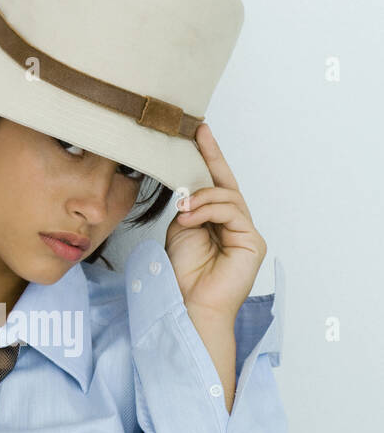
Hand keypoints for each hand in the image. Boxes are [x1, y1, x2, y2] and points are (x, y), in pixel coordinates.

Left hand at [165, 123, 266, 322]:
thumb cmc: (182, 271)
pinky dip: (208, 211)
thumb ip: (189, 206)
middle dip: (212, 157)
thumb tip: (190, 188)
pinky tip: (190, 219)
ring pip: (228, 197)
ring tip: (183, 211)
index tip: (199, 131)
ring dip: (201, 199)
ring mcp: (246, 231)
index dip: (208, 157)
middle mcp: (234, 223)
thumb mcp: (180, 228)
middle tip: (198, 134)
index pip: (214, 182)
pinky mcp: (252, 241)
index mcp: (216, 219)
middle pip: (226, 183)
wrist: (188, 301)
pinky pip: (231, 213)